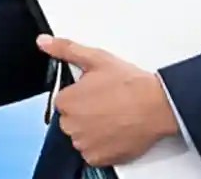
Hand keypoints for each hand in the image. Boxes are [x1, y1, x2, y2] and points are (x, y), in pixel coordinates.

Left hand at [36, 34, 178, 166]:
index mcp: (66, 102)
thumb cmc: (129, 84)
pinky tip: (115, 132)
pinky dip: (101, 146)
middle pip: (71, 120)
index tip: (95, 94)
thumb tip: (44, 42)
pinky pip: (92, 153)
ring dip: (92, 130)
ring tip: (114, 117)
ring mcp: (84, 144)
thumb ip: (65, 50)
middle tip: (106, 104)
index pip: (64, 102)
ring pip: (81, 137)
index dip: (80, 97)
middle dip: (84, 113)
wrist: (156, 106)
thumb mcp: (95, 58)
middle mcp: (71, 125)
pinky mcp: (98, 157)